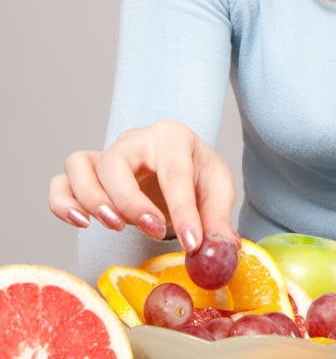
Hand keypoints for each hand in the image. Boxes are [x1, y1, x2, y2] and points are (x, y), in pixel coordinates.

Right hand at [48, 120, 238, 250]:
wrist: (180, 168)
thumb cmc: (197, 174)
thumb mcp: (217, 189)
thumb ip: (218, 218)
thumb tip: (223, 248)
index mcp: (172, 136)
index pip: (173, 170)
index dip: (183, 209)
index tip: (192, 242)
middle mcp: (134, 140)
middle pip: (116, 161)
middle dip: (131, 201)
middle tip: (154, 229)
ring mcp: (107, 154)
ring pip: (81, 166)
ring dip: (93, 199)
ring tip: (117, 226)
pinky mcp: (89, 174)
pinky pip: (61, 182)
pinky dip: (63, 203)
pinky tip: (81, 223)